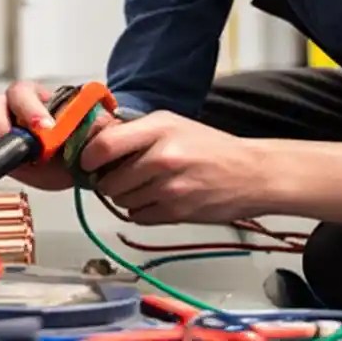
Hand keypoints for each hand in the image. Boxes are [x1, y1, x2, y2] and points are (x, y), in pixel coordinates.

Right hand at [0, 81, 114, 190]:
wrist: (79, 165)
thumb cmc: (82, 140)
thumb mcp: (92, 128)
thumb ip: (93, 121)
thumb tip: (99, 120)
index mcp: (38, 99)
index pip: (22, 91)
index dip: (29, 107)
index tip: (44, 127)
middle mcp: (14, 112)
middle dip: (1, 121)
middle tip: (19, 140)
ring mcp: (2, 133)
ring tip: (13, 159)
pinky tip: (0, 169)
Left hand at [79, 110, 267, 225]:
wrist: (252, 174)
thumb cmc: (212, 148)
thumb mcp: (175, 125)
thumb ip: (137, 131)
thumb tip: (95, 144)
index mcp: (160, 128)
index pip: (103, 146)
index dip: (89, 158)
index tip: (89, 162)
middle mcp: (163, 157)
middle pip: (108, 180)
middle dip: (111, 181)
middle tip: (128, 175)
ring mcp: (169, 188)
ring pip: (121, 201)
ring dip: (128, 196)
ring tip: (152, 185)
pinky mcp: (175, 212)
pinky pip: (137, 216)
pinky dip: (143, 211)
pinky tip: (162, 199)